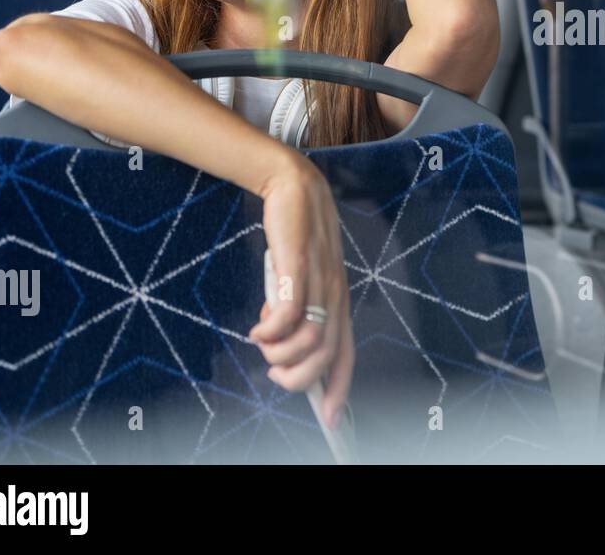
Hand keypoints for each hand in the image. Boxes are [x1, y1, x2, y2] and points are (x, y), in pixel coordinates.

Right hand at [249, 153, 352, 429]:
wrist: (294, 186)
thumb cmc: (297, 236)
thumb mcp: (300, 277)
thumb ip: (296, 307)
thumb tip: (278, 341)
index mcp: (338, 299)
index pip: (347, 353)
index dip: (340, 388)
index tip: (332, 419)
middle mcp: (335, 293)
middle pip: (326, 356)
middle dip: (298, 378)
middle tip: (275, 375)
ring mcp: (319, 280)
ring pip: (308, 340)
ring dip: (280, 355)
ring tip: (263, 346)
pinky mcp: (298, 266)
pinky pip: (287, 314)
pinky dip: (270, 331)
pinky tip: (258, 328)